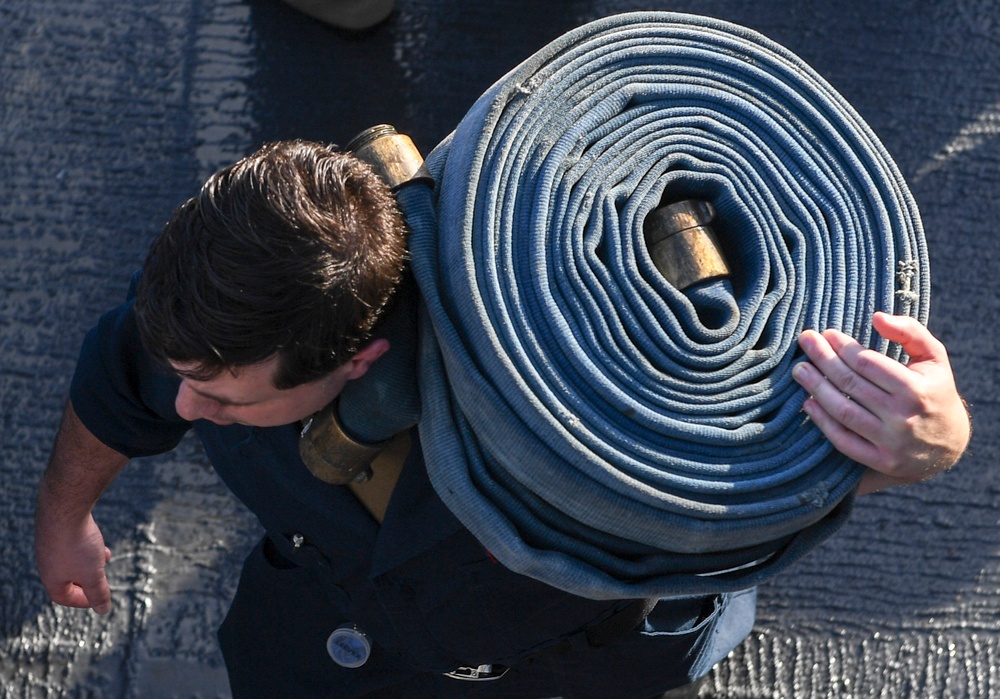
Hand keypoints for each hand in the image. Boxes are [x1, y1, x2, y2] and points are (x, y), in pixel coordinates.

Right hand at [35, 503, 112, 614]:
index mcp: (51, 578)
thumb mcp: (93, 574)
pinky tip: (99, 542)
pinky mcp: (57, 528)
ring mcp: (51, 544)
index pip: (63, 597)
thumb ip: (99, 593)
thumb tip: (103, 610)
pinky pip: (72, 543)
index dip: (82, 601)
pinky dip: (87, 546)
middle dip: (87, 579)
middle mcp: (47, 562)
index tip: (99, 599)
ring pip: (72, 559)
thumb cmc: (78, 545)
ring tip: (104, 558)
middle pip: (67, 577)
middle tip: (102, 578)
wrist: (65, 508)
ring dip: (90, 561)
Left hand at [792, 312, 969, 493]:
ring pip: (843, 411)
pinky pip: (843, 440)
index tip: (826, 333)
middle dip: (823, 360)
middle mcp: (903, 417)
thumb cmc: (935, 391)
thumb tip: (877, 317)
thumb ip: (910, 332)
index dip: (843, 347)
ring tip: (800, 370)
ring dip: (816, 388)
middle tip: (804, 342)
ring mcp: (891, 442)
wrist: (950, 443)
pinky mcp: (880, 460)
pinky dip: (822, 422)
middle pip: (851, 384)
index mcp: (916, 389)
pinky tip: (808, 403)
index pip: (867, 364)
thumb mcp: (934, 357)